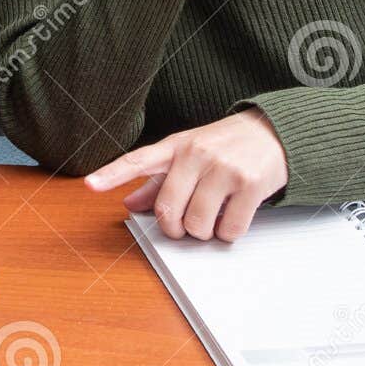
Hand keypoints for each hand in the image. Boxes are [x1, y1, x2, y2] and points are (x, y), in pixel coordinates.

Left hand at [84, 109, 289, 241]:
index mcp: (176, 146)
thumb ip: (156, 180)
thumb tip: (129, 203)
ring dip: (203, 232)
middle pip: (168, 210)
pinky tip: (232, 216)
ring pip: (197, 225)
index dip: (112, 174)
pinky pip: (228, 229)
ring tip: (212, 217)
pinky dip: (228, 233)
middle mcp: (197, 155)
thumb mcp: (187, 153)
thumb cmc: (225, 145)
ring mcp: (224, 168)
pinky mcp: (250, 184)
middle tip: (183, 226)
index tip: (91, 184)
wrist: (274, 132)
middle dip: (173, 228)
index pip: (138, 160)